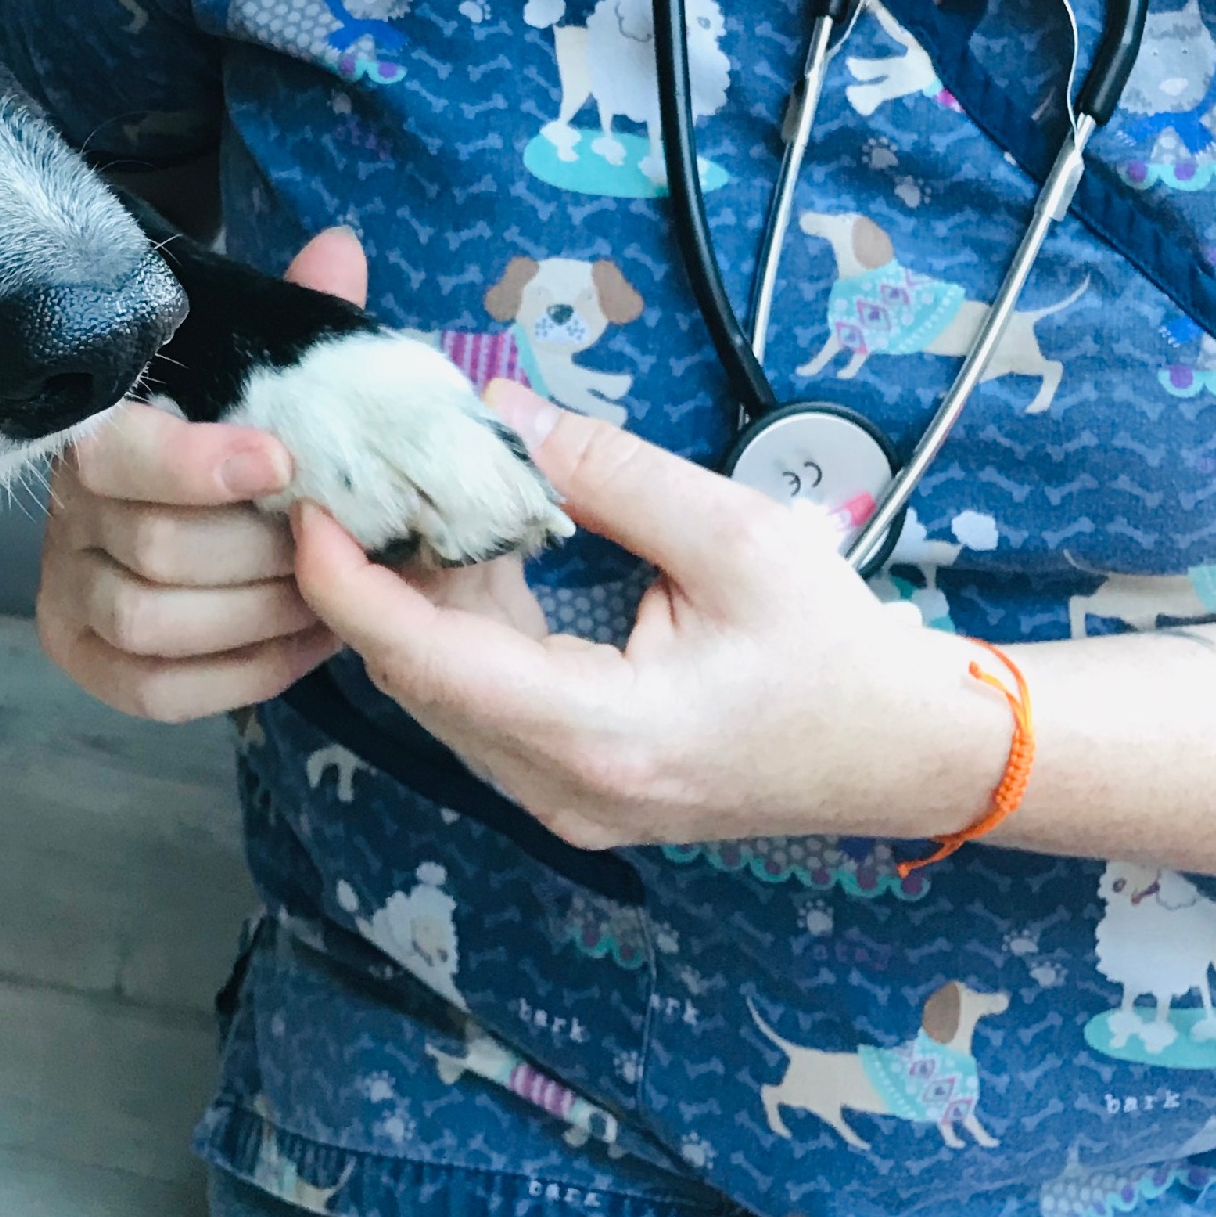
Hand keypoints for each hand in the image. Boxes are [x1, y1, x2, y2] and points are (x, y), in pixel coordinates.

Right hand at [34, 228, 358, 720]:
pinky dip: (239, 675)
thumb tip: (341, 249)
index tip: (283, 459)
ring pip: (150, 623)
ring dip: (257, 618)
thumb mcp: (271, 372)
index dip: (197, 462)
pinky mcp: (85, 657)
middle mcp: (65, 510)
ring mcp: (66, 589)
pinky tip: (302, 647)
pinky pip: (153, 690)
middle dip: (261, 555)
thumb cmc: (239, 433)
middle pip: (152, 548)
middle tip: (338, 547)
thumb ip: (303, 317)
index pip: (121, 449)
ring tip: (331, 599)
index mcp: (101, 427)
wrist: (205, 513)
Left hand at [291, 383, 1011, 851]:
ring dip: (425, 598)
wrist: (907, 751)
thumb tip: (498, 415)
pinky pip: (485, 705)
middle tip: (366, 474)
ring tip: (432, 496)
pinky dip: (469, 628)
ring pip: (444, 694)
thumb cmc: (835, 645)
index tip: (308, 508)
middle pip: (418, 679)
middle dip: (378, 575)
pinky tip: (491, 552)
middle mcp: (563, 787)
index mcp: (600, 734)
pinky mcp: (577, 789)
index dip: (348, 585)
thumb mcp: (733, 532)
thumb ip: (606, 474)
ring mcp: (566, 801)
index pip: (426, 662)